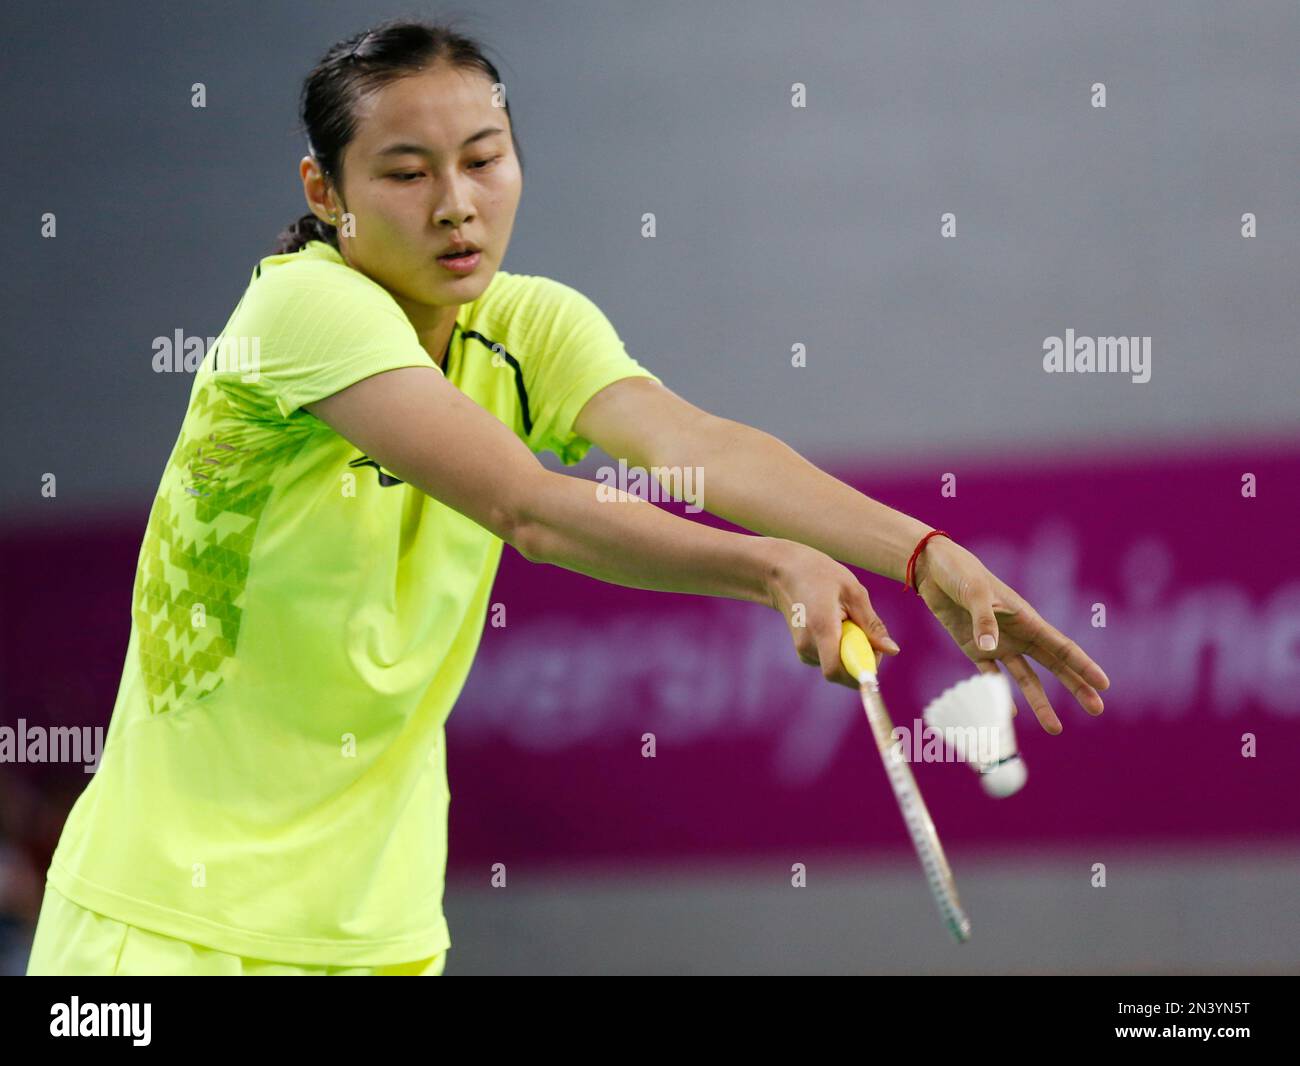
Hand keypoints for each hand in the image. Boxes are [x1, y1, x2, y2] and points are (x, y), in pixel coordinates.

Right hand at [765, 540, 899, 687]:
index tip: (875, 657)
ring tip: (846, 619)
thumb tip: (892, 650)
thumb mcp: (853, 592)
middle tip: (866, 630)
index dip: (859, 673)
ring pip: (838, 665)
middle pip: (842, 670)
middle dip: (862, 657)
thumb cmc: (820, 575)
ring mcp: (803, 650)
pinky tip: (836, 624)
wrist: (783, 572)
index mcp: (821, 629)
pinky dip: (841, 647)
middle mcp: (808, 645)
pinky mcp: (804, 651)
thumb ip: (872, 624)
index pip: (836, 670)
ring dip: (851, 649)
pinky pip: (831, 659)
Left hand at [912, 537, 1109, 732]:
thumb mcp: (974, 590)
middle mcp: (1018, 634)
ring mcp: (998, 643)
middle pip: (1053, 666)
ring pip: (1025, 678)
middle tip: (1097, 710)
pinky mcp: (974, 648)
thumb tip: (990, 647)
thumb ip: (984, 618)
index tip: (1103, 684)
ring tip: (1055, 728)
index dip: (1083, 666)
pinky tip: (1008, 715)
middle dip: (1076, 687)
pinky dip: (999, 695)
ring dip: (1040, 702)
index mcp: (1026, 618)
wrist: (933, 569)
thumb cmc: (960, 572)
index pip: (1061, 646)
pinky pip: (991, 676)